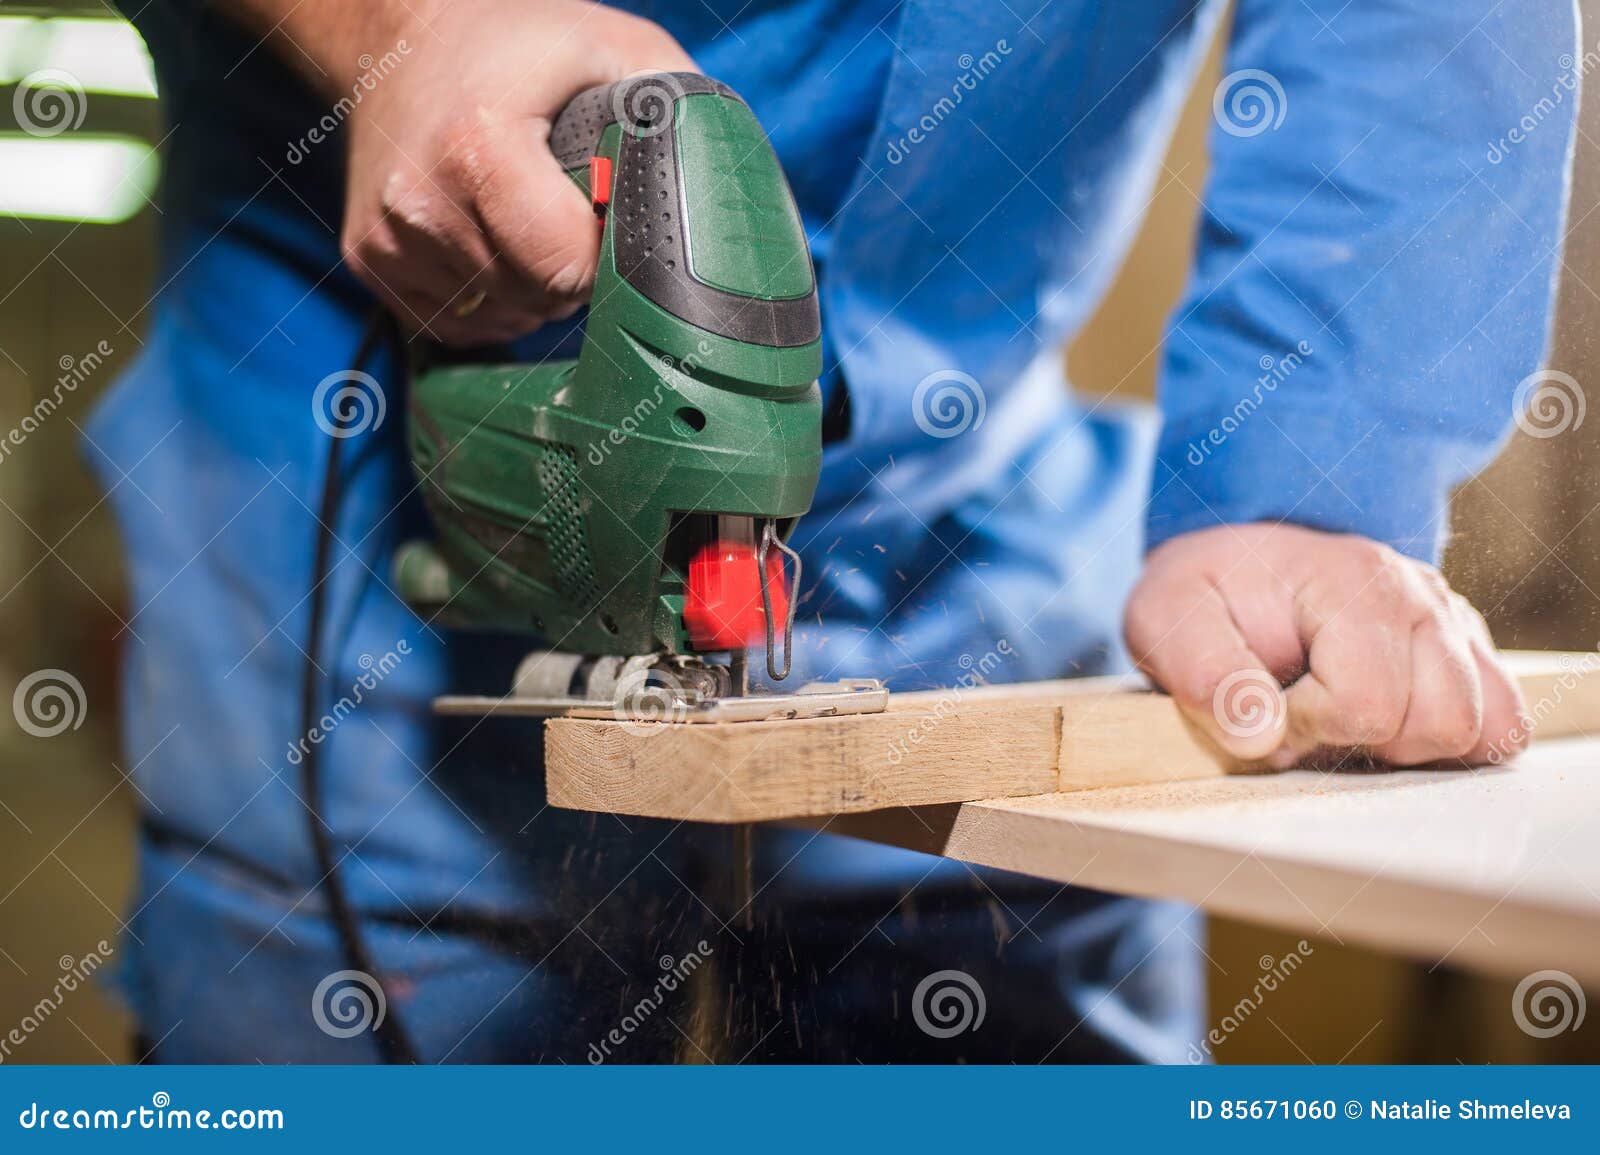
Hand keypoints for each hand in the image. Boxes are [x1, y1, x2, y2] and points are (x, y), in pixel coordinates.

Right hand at [242, 0, 695, 344]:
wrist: (402, 34)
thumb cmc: (517, 41)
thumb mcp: (610, 45)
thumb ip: (674, 109)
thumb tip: (718, 186)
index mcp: (477, 146)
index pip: (563, 266)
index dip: (604, 255)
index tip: (608, 219)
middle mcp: (421, 201)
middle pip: (536, 297)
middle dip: (571, 272)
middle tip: (571, 214)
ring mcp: (388, 238)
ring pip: (502, 317)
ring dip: (533, 289)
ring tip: (529, 221)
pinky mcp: (370, 261)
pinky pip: (459, 324)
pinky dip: (492, 300)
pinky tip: (494, 243)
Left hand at [1123, 523, 1526, 767]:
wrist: (1236, 562)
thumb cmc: (1208, 593)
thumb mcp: (1169, 618)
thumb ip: (1203, 671)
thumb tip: (1260, 733)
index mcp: (1354, 581)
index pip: (1366, 703)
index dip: (1305, 725)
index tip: (1265, 704)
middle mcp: (1421, 597)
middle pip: (1442, 721)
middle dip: (1361, 740)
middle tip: (1305, 713)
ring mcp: (1453, 624)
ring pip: (1479, 731)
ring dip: (1404, 745)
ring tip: (1340, 717)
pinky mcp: (1468, 655)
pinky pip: (1498, 728)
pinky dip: (1444, 745)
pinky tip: (1383, 726)